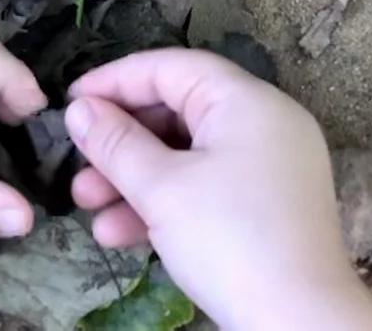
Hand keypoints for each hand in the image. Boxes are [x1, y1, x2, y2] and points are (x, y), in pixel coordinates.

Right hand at [66, 50, 371, 330]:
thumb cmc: (230, 239)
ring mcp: (269, 167)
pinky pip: (208, 187)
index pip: (170, 68)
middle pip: (177, 112)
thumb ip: (116, 143)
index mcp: (247, 100)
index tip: (69, 101)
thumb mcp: (162, 189)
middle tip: (76, 164)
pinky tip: (120, 234)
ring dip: (133, 179)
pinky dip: (166, 203)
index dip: (115, 80)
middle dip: (120, 142)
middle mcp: (264, 123)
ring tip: (86, 206)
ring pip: (187, 156)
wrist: (302, 323)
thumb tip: (79, 109)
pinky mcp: (267, 207)